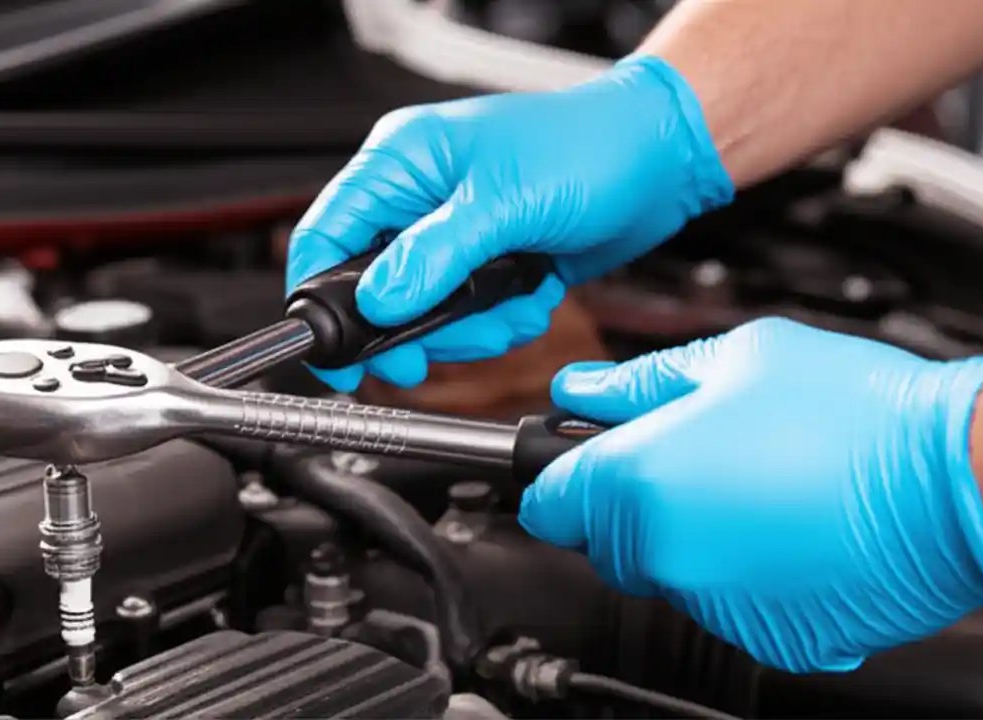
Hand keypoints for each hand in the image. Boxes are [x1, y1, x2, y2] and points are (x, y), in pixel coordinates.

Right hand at [287, 55, 733, 391]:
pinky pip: (464, 314)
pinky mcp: (484, 259)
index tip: (340, 356)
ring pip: (420, 310)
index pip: (326, 235)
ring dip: (464, 328)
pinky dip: (495, 322)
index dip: (322, 299)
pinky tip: (528, 302)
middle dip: (411, 326)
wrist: (661, 161)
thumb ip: (434, 257)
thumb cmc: (590, 148)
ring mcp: (450, 230)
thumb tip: (380, 303)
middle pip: (371, 287)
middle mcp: (417, 197)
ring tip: (507, 314)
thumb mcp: (503, 204)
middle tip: (431, 352)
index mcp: (401, 161)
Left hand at [518, 317, 982, 672]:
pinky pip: (724, 602)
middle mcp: (665, 555)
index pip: (548, 503)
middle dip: (630, 503)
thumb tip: (579, 391)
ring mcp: (715, 604)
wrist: (958, 479)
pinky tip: (786, 525)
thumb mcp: (733, 360)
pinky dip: (741, 573)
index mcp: (639, 483)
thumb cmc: (855, 412)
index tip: (581, 462)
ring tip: (757, 483)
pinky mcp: (766, 636)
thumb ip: (637, 384)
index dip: (561, 478)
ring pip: (666, 573)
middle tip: (696, 457)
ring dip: (690, 537)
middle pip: (603, 542)